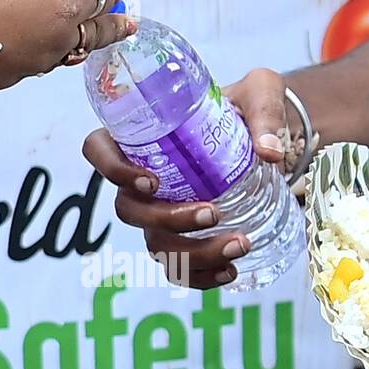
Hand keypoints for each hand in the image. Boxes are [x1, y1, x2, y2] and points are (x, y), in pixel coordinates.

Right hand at [83, 68, 292, 288]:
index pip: (99, 150)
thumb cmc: (248, 107)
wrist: (266, 138)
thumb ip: (265, 112)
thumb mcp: (260, 91)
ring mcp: (159, 214)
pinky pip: (178, 269)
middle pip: (129, 210)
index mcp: (143, 136)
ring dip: (194, 255)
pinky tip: (232, 271)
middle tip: (214, 213)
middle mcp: (142, 180)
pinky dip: (202, 277)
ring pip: (157, 246)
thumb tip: (269, 152)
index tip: (153, 181)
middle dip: (168, 220)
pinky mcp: (183, 239)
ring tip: (240, 246)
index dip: (112, 170)